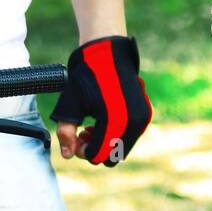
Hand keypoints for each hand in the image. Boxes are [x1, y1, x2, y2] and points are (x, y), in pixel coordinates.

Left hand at [49, 35, 151, 166]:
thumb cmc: (86, 77)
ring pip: (122, 148)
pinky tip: (103, 120)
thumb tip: (67, 155)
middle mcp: (133, 122)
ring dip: (106, 143)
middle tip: (83, 133)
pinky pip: (130, 137)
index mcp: (114, 120)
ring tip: (92, 125)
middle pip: (111, 157)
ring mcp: (142, 118)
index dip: (83, 151)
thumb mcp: (69, 105)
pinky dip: (116, 135)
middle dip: (95, 149)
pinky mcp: (145, 114)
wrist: (108, 53)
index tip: (75, 137)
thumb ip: (66, 132)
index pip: (98, 156)